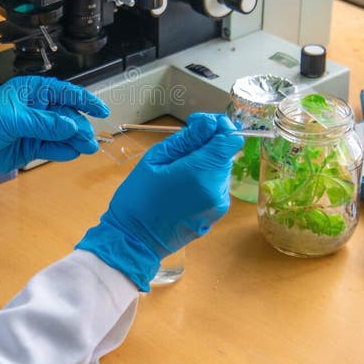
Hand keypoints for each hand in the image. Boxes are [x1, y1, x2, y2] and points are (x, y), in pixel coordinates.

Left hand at [0, 76, 108, 189]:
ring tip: (87, 148)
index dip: (82, 100)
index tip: (100, 110)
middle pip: (65, 114)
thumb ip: (44, 124)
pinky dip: (63, 151)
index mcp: (28, 91)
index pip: (62, 92)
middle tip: (89, 138)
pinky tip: (73, 153)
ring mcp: (32, 129)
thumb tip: (72, 125)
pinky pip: (51, 148)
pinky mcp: (29, 147)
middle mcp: (33, 108)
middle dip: (79, 125)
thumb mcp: (12, 120)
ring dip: (75, 140)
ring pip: (61, 133)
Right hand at [76, 114, 241, 290]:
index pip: (229, 139)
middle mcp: (216, 189)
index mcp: (201, 173)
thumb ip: (186, 139)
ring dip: (205, 164)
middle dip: (208, 145)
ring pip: (221, 170)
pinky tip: (182, 186)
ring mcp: (218, 205)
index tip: (198, 125)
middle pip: (225, 154)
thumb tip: (209, 123)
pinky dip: (204, 180)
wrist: (134, 241)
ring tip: (177, 171)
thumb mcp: (155, 160)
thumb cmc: (137, 198)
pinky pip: (215, 187)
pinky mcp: (215, 215)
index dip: (218, 127)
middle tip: (179, 149)